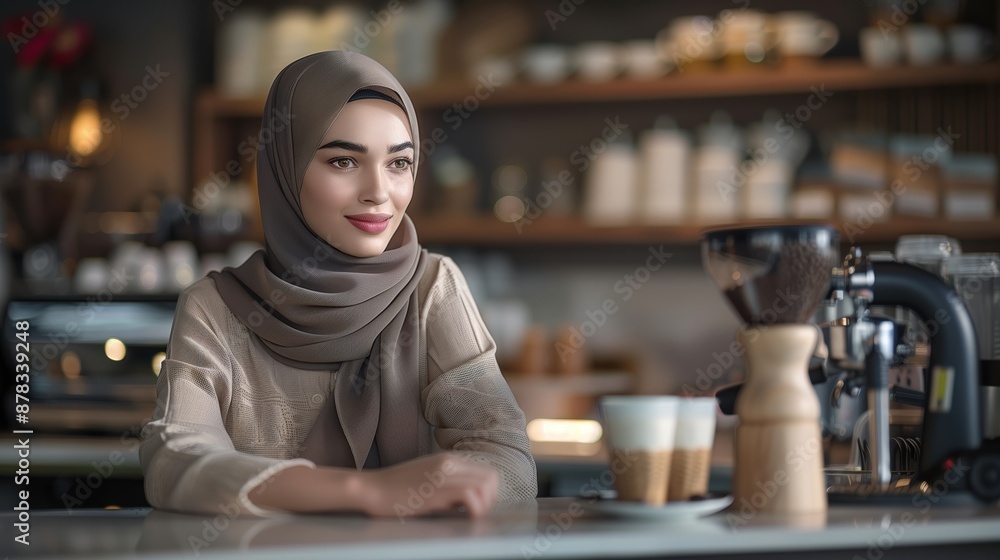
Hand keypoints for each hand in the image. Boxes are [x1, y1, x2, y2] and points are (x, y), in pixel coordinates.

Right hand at [359, 452, 498, 517]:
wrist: (371, 488)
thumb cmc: (396, 490)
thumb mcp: (427, 478)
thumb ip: (449, 484)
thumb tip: (469, 500)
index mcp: (449, 460)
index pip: (487, 472)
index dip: (489, 493)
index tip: (478, 508)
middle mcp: (449, 463)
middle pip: (491, 477)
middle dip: (490, 500)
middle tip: (475, 514)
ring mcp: (442, 474)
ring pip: (484, 485)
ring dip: (483, 505)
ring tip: (469, 516)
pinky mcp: (434, 488)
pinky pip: (470, 495)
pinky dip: (474, 509)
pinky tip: (462, 517)